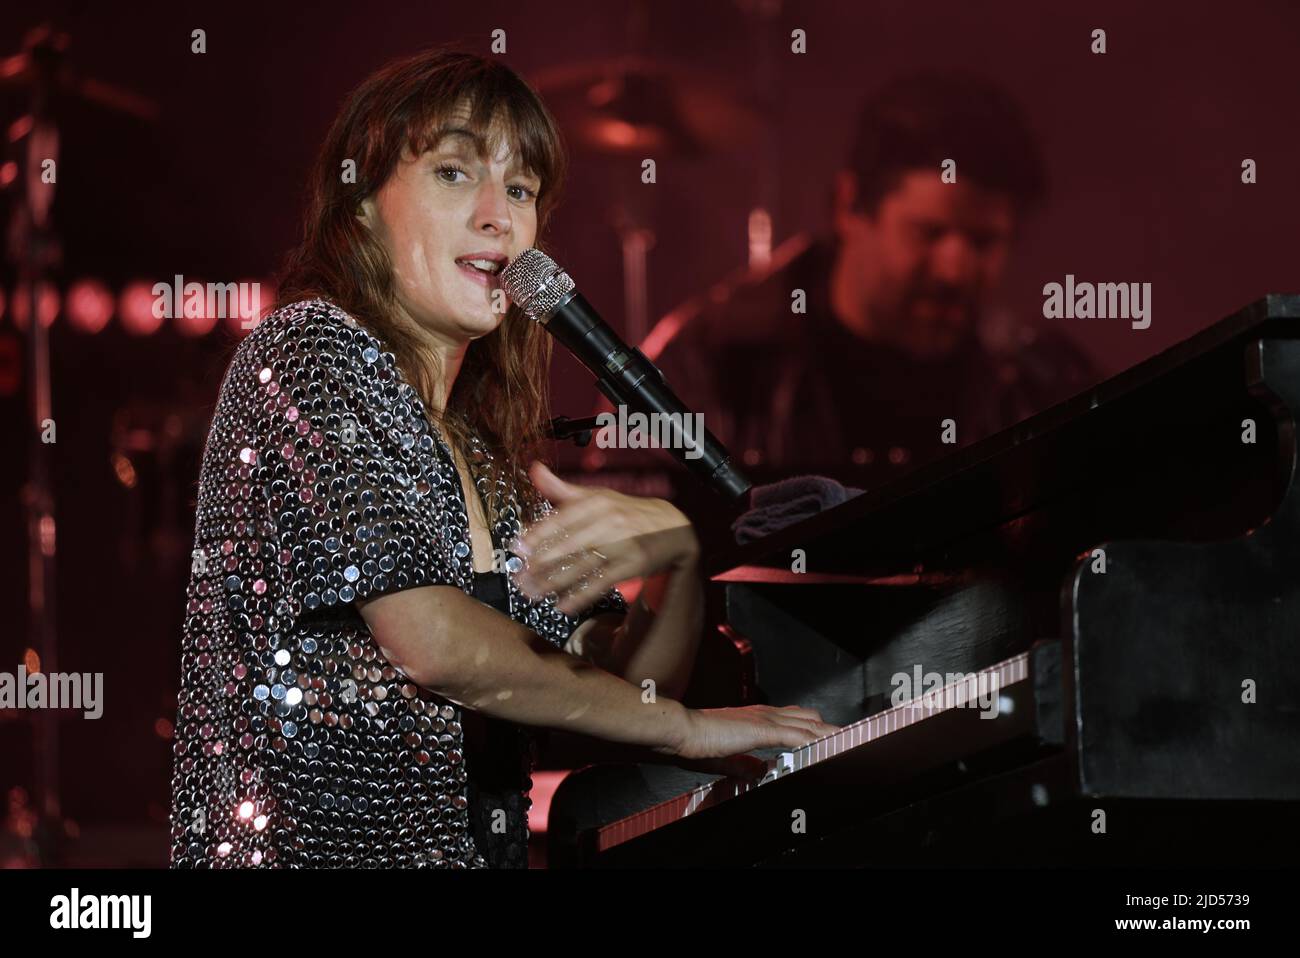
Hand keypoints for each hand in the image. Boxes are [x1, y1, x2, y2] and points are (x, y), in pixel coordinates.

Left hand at [513, 461, 699, 614]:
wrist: (672, 527)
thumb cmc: (626, 512)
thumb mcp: (597, 496)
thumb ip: (563, 489)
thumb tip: (535, 469)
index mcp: (597, 502)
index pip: (562, 518)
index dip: (538, 534)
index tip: (518, 547)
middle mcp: (609, 521)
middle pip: (569, 545)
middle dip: (541, 564)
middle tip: (519, 577)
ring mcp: (622, 544)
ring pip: (582, 566)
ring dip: (555, 583)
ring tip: (533, 593)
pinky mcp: (632, 565)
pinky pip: (602, 582)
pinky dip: (582, 595)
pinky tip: (563, 604)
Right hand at [654, 705, 840, 767]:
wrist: (680, 730)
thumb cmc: (694, 740)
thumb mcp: (725, 756)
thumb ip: (744, 763)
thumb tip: (758, 770)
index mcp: (755, 718)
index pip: (793, 719)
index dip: (813, 727)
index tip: (828, 735)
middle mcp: (763, 714)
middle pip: (808, 717)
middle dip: (828, 729)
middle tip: (847, 739)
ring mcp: (765, 719)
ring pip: (809, 724)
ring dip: (829, 734)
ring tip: (849, 742)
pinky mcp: (762, 729)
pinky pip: (799, 735)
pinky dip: (817, 741)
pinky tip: (829, 747)